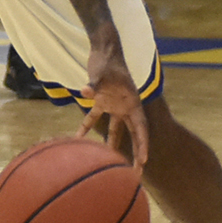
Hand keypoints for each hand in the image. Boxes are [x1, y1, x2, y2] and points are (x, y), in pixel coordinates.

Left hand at [75, 45, 148, 174]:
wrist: (103, 49)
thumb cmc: (107, 61)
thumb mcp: (102, 72)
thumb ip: (95, 84)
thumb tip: (86, 92)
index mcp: (132, 102)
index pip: (141, 128)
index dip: (143, 144)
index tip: (143, 160)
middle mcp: (126, 106)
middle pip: (133, 134)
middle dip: (135, 153)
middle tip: (136, 173)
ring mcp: (114, 105)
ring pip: (115, 130)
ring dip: (111, 146)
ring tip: (109, 164)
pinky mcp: (101, 101)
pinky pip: (94, 118)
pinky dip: (86, 127)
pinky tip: (77, 139)